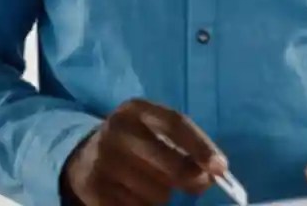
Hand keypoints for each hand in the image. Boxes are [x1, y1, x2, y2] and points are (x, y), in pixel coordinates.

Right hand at [61, 99, 227, 205]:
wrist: (85, 155)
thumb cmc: (135, 142)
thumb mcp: (155, 131)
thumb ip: (184, 146)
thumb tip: (214, 172)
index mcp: (136, 109)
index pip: (175, 123)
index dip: (201, 146)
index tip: (221, 168)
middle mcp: (116, 130)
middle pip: (168, 161)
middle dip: (190, 178)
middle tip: (200, 185)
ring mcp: (102, 159)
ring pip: (155, 191)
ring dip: (164, 196)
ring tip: (154, 185)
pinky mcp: (92, 188)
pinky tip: (138, 196)